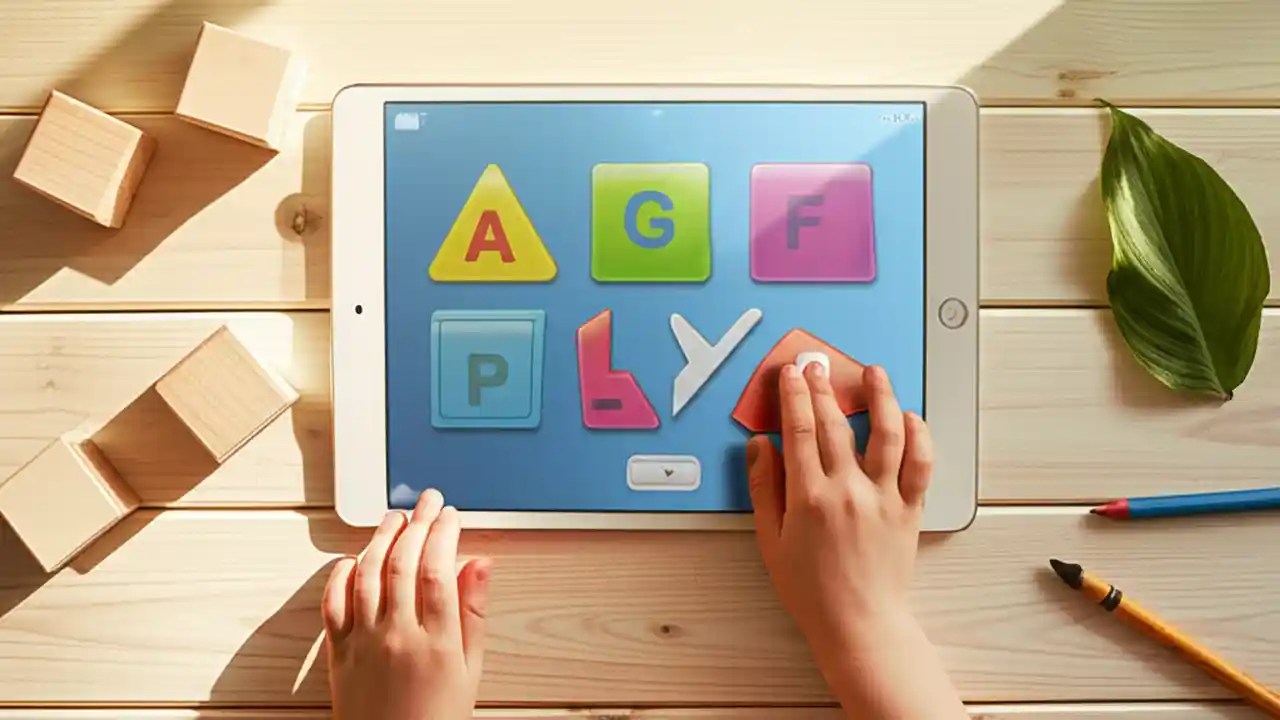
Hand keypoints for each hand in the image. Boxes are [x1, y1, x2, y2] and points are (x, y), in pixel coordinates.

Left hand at [323, 489, 491, 719]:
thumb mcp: (471, 671)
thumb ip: (473, 615)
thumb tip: (480, 566)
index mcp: (436, 643)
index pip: (438, 569)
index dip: (444, 533)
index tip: (451, 514)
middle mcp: (397, 637)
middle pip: (403, 563)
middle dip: (417, 523)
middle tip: (428, 501)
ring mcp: (364, 643)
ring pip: (368, 574)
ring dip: (381, 538)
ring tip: (395, 518)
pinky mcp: (338, 654)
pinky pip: (334, 603)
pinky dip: (342, 574)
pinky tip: (354, 558)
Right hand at [748, 363, 964, 718]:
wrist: (859, 623)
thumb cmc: (811, 590)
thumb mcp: (770, 540)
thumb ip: (763, 488)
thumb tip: (760, 445)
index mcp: (809, 497)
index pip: (799, 430)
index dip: (794, 396)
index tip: (791, 375)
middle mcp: (848, 491)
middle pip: (835, 424)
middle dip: (824, 387)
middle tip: (818, 364)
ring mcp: (883, 497)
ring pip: (886, 433)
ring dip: (879, 397)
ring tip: (872, 373)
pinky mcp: (909, 509)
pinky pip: (920, 463)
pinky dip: (918, 435)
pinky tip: (909, 417)